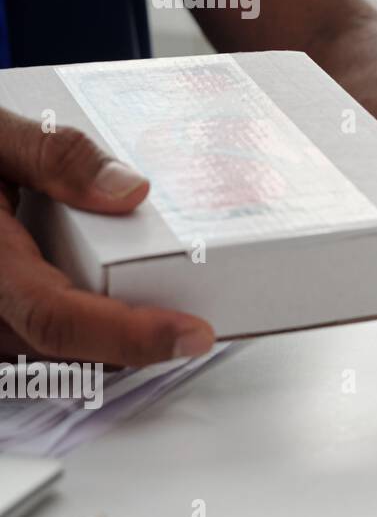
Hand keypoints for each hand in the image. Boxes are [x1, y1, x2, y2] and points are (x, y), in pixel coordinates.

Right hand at [0, 108, 213, 365]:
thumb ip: (56, 157)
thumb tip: (131, 190)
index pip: (56, 318)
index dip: (130, 335)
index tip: (194, 334)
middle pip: (67, 351)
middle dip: (136, 342)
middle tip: (199, 318)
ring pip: (53, 359)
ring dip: (112, 343)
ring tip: (167, 312)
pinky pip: (38, 346)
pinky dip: (87, 335)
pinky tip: (125, 306)